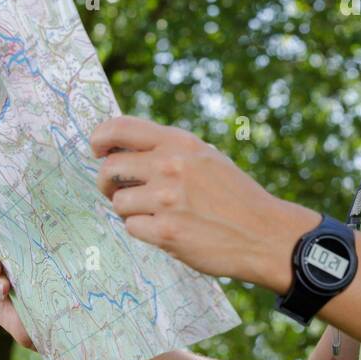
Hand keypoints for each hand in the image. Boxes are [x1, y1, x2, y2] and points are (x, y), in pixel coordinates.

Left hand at [89, 115, 317, 289]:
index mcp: (180, 142)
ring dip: (130, 210)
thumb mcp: (205, 158)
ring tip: (156, 214)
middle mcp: (171, 166)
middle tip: (117, 191)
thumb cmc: (234, 196)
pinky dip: (144, 231)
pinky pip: (132, 228)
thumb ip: (168, 150)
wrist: (264, 233)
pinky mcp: (167, 232)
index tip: (96, 150)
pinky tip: (168, 230)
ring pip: (118, 202)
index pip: (120, 127)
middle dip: (107, 183)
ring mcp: (167, 200)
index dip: (100, 138)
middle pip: (110, 168)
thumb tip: (119, 150)